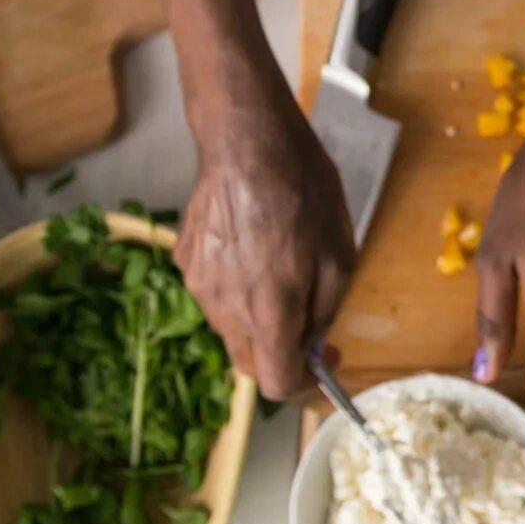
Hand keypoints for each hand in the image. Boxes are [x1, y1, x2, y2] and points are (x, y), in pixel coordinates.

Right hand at [176, 85, 354, 401]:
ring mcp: (199, 285)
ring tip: (280, 273)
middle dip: (281, 354)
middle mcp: (227, 306)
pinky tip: (252, 250)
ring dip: (258, 321)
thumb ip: (326, 309)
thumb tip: (313, 344)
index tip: (322, 362)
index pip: (275, 382)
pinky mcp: (186, 261)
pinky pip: (214, 295)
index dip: (303, 383)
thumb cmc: (301, 189)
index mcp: (270, 309)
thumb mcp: (339, 253)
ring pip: (230, 329)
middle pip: (250, 362)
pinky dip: (236, 290)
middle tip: (308, 324)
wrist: (246, 140)